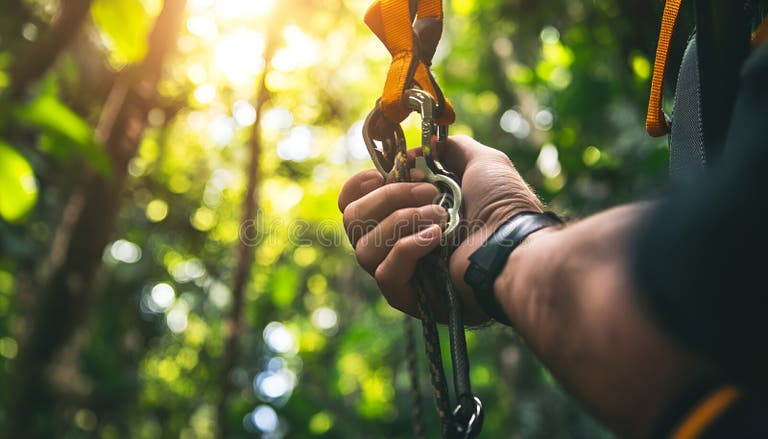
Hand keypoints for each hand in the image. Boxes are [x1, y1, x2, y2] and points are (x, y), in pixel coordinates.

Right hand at [339, 135, 542, 323]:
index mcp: (405, 214)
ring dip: (401, 222)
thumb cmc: (504, 205)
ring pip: (363, 247)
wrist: (516, 242)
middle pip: (352, 221)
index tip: (382, 174)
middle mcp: (395, 244)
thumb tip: (421, 150)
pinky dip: (407, 249)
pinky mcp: (408, 298)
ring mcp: (401, 273)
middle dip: (388, 197)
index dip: (360, 186)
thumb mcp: (480, 161)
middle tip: (428, 194)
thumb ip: (449, 149)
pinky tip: (436, 238)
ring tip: (440, 218)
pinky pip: (384, 272)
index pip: (352, 204)